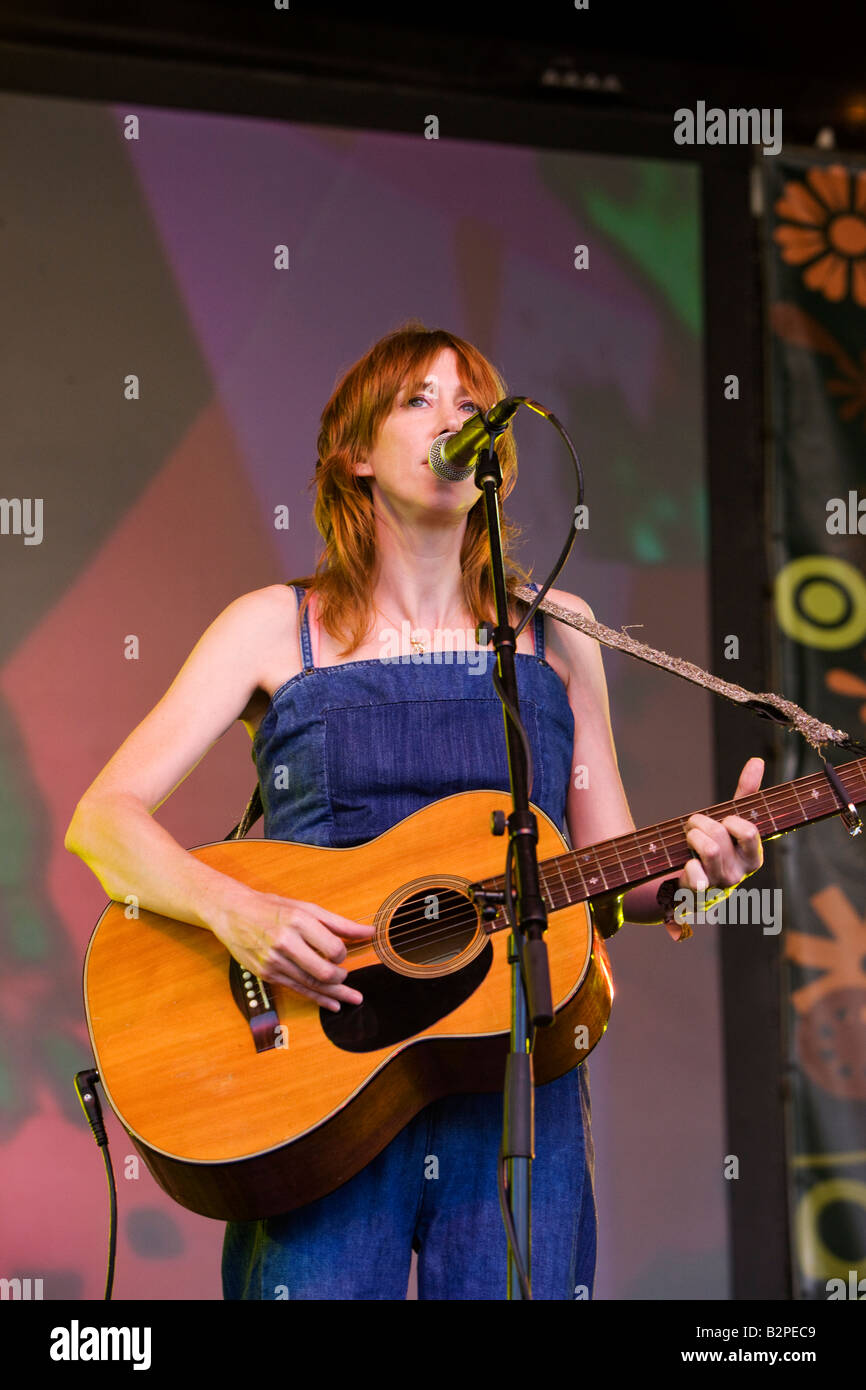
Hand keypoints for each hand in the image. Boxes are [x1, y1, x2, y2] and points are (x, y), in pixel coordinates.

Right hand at [209, 885, 374, 1010]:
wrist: (232, 913)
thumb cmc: (272, 907)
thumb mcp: (306, 908)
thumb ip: (339, 923)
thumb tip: (369, 932)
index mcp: (298, 921)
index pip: (333, 948)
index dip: (343, 954)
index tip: (341, 952)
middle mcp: (285, 942)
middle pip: (323, 972)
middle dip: (341, 978)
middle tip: (348, 977)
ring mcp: (274, 961)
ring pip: (311, 985)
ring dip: (335, 994)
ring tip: (352, 998)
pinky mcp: (267, 974)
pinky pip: (297, 990)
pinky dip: (317, 999)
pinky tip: (332, 1004)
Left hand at [668, 755, 764, 939]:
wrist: (692, 884)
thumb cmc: (717, 848)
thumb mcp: (731, 822)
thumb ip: (746, 794)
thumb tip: (757, 761)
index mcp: (753, 857)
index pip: (749, 832)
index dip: (730, 820)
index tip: (722, 820)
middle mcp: (740, 873)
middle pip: (721, 835)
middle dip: (700, 822)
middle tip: (693, 824)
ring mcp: (719, 885)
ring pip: (709, 849)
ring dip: (692, 836)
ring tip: (689, 837)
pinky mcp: (699, 893)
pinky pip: (695, 874)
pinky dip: (688, 865)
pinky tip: (687, 864)